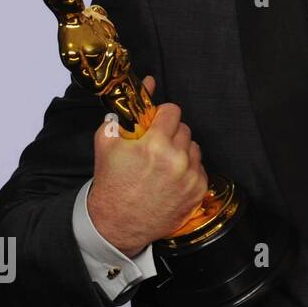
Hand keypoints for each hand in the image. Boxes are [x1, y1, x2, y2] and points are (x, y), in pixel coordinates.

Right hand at [86, 75, 209, 256]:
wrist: (116, 224)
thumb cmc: (111, 183)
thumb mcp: (107, 143)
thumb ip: (127, 111)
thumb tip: (147, 82)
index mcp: (155, 144)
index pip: (173, 111)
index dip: (163, 115)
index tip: (157, 122)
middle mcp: (177, 159)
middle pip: (184, 129)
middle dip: (170, 133)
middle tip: (156, 146)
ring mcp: (190, 176)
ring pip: (194, 148)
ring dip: (181, 151)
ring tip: (162, 164)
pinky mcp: (198, 191)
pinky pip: (200, 168)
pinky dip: (188, 170)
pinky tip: (170, 178)